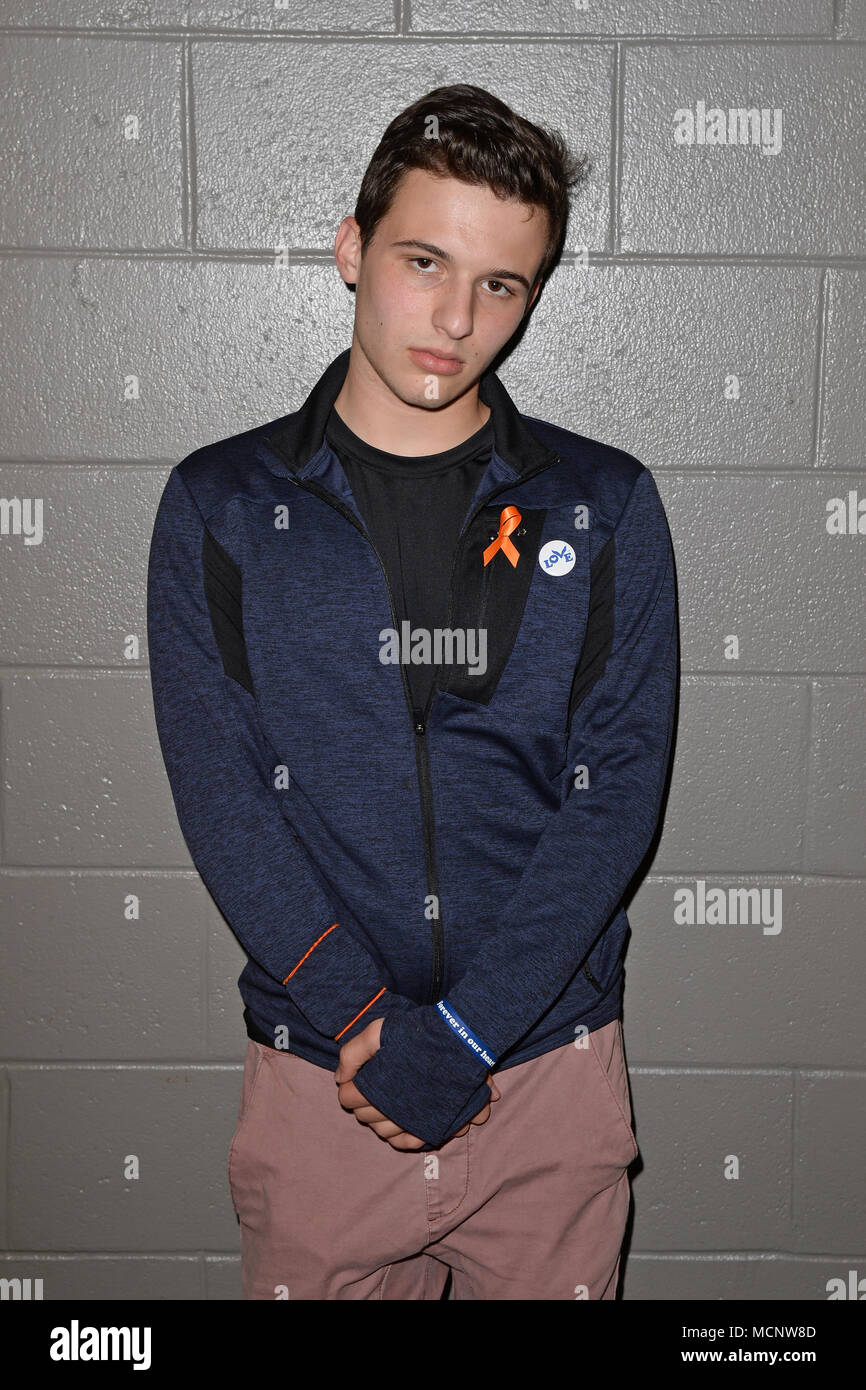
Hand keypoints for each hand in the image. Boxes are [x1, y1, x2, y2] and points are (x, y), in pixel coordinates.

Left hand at [334, 1016, 500, 1149]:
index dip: (348, 1088)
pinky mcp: (430, 1126)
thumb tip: (340, 1079)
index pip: (348, 1098)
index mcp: (376, 1086)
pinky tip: (398, 1125)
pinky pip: (407, 1142)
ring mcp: (412, 1119)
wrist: (459, 1039)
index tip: (355, 1080)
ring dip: (379, 1120)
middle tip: (370, 1089)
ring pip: (383, 1131)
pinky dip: (398, 1138)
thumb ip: (352, 1053)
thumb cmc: (418, 1033)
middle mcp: (391, 1108)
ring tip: (384, 1104)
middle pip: (364, 1116)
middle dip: (362, 1103)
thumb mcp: (378, 1031)